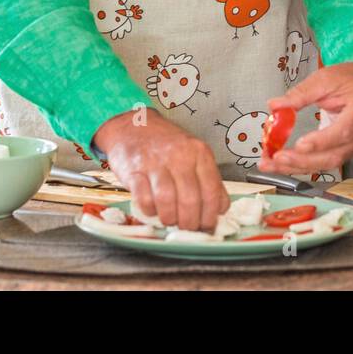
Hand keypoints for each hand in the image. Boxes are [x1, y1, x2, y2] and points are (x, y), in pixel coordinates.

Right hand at [93, 109, 228, 230]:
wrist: (133, 126)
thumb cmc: (165, 144)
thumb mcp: (193, 153)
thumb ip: (208, 179)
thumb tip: (219, 208)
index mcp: (199, 152)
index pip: (212, 192)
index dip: (210, 216)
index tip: (207, 225)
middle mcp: (179, 156)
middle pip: (190, 201)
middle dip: (190, 223)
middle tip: (187, 227)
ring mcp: (155, 163)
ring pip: (168, 202)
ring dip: (170, 219)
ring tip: (170, 219)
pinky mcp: (134, 171)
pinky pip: (145, 200)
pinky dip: (150, 211)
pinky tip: (153, 209)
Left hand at [257, 63, 352, 174]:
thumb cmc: (348, 80)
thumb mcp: (324, 79)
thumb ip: (300, 94)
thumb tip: (274, 105)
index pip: (344, 131)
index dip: (322, 141)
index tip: (300, 145)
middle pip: (333, 156)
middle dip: (303, 161)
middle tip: (277, 158)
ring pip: (326, 164)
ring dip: (297, 167)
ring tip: (271, 164)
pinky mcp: (342, 151)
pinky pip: (322, 162)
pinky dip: (300, 165)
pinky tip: (281, 163)